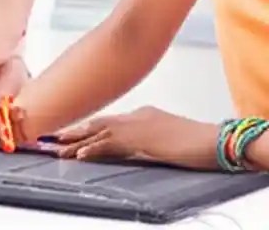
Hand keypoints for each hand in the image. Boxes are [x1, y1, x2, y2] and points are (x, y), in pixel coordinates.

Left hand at [50, 107, 218, 169]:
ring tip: (58, 149)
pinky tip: (79, 155)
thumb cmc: (196, 140)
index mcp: (142, 114)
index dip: (89, 127)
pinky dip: (92, 149)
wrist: (213, 140)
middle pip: (98, 122)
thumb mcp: (167, 135)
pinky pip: (109, 144)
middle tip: (55, 137)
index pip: (109, 120)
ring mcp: (137, 126)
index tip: (72, 133)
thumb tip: (137, 145)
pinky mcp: (140, 140)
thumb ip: (148, 136)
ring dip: (76, 141)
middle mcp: (135, 116)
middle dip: (76, 130)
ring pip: (98, 132)